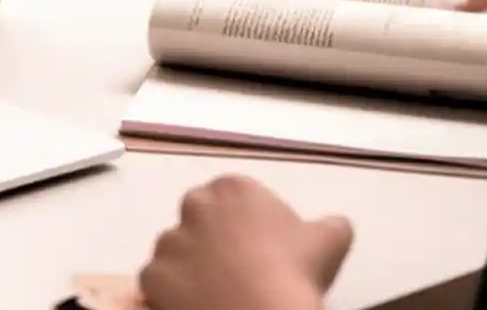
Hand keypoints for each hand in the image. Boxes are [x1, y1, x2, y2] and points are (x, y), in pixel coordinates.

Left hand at [138, 175, 352, 309]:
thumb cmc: (295, 272)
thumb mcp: (330, 241)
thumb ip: (331, 224)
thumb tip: (335, 224)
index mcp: (232, 188)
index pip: (232, 198)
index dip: (246, 223)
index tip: (260, 248)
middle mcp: (194, 206)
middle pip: (199, 219)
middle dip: (212, 237)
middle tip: (236, 269)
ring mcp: (168, 240)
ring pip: (176, 249)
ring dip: (190, 264)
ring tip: (215, 291)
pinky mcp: (151, 274)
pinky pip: (158, 280)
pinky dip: (171, 292)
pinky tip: (197, 304)